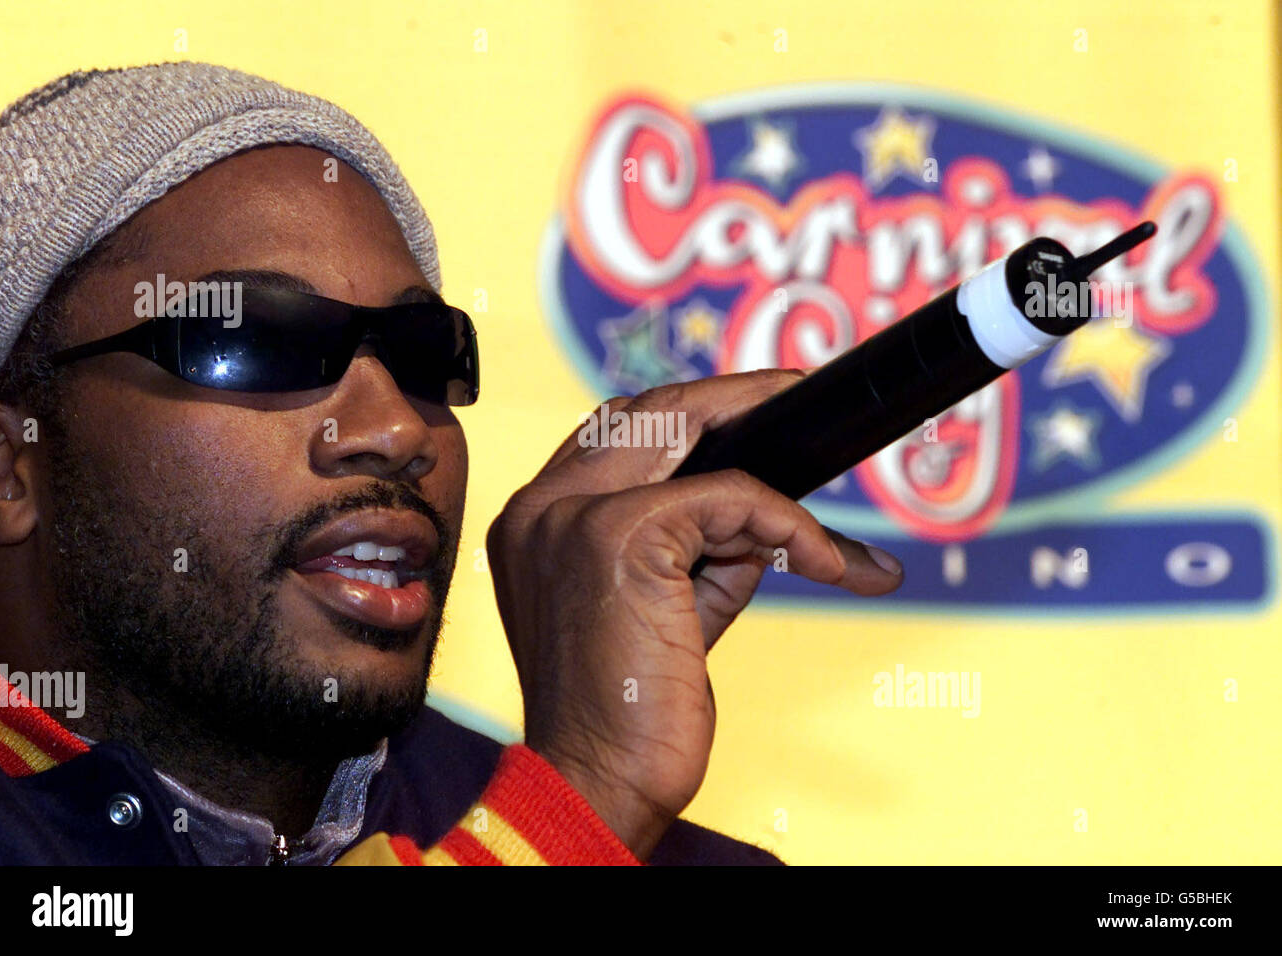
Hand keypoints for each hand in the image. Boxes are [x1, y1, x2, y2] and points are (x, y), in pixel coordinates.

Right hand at [486, 371, 903, 858]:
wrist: (599, 782)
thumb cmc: (630, 708)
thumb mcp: (669, 604)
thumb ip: (705, 546)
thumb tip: (777, 516)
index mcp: (538, 520)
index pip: (616, 434)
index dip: (689, 414)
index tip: (754, 410)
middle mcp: (540, 505)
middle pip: (646, 409)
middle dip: (732, 399)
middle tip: (794, 397)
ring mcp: (570, 514)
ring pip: (689, 438)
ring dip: (772, 486)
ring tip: (824, 546)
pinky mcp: (617, 535)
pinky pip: (731, 498)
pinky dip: (788, 528)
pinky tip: (827, 565)